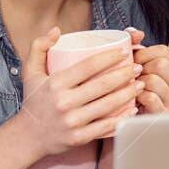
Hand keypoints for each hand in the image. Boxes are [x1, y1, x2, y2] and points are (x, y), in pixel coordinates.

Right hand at [16, 27, 142, 157]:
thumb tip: (56, 30)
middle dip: (125, 75)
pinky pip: (106, 127)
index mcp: (56, 83)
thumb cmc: (34, 100)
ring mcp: (73, 122)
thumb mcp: (30, 71)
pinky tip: (133, 108)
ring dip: (128, 94)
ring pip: (108, 105)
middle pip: (102, 85)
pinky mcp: (79, 138)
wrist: (28, 136)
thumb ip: (39, 46)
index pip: (88, 66)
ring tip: (140, 84)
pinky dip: (122, 118)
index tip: (123, 51)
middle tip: (137, 67)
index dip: (109, 57)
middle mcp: (64, 102)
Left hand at [125, 28, 168, 113]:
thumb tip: (137, 33)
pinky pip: (150, 97)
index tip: (132, 61)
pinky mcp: (164, 115)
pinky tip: (132, 101)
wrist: (119, 120)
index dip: (144, 53)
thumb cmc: (125, 89)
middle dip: (140, 68)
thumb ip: (132, 45)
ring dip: (136, 84)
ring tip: (129, 90)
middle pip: (161, 64)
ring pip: (154, 80)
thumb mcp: (129, 65)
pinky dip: (137, 97)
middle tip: (130, 77)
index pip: (163, 51)